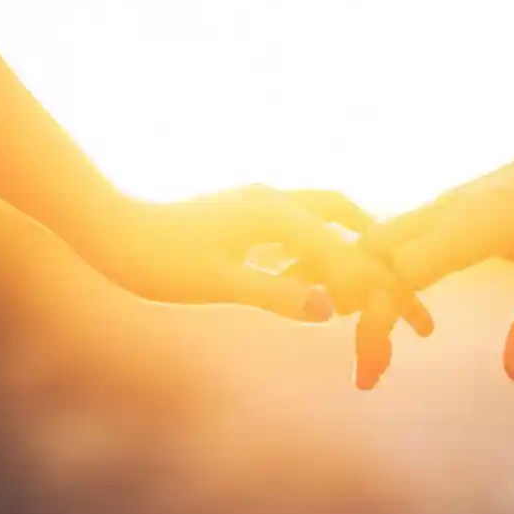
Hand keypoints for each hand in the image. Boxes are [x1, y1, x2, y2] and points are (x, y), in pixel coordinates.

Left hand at [77, 184, 433, 331]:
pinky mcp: (244, 213)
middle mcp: (273, 199)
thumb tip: (331, 312)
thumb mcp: (217, 283)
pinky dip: (323, 245)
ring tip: (376, 276)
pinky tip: (321, 273)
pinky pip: (299, 225)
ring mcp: (258, 202)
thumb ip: (276, 295)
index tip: (403, 314)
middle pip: (346, 214)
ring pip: (323, 215)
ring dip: (353, 242)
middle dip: (379, 246)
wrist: (107, 230)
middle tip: (407, 281)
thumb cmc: (156, 259)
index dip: (375, 283)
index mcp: (273, 213)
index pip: (342, 249)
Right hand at [355, 146, 513, 386]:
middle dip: (362, 309)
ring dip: (370, 287)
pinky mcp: (448, 204)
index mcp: (471, 227)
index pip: (399, 273)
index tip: (378, 366)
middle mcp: (446, 211)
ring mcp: (444, 203)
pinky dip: (386, 270)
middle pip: (374, 256)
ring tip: (383, 342)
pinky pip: (398, 234)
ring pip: (379, 241)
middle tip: (374, 367)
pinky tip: (401, 304)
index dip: (378, 317)